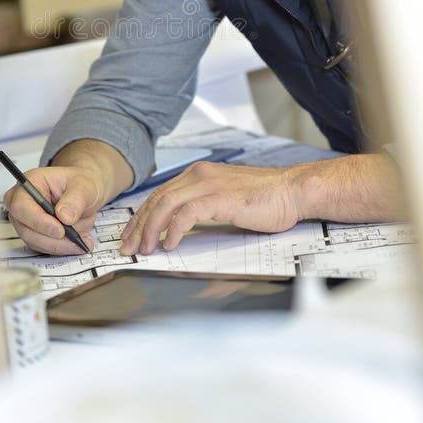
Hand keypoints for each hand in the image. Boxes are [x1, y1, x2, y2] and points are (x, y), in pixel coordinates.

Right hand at [3, 164, 102, 255]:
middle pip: (26, 229)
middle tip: (75, 240)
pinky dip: (60, 248)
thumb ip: (75, 200)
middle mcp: (23, 202)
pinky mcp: (34, 234)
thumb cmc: (80, 183)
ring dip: (58, 245)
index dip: (39, 221)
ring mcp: (26, 220)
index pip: (22, 206)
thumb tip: (65, 216)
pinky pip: (43, 248)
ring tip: (80, 240)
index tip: (60, 230)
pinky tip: (75, 243)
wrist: (85, 193)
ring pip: (34, 242)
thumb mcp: (84, 186)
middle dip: (52, 239)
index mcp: (30, 183)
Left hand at [120, 160, 299, 254]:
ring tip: (145, 249)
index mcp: (199, 174)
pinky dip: (173, 229)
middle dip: (139, 225)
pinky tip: (169, 244)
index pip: (160, 194)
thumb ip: (202, 207)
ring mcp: (210, 184)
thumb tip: (178, 228)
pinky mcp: (221, 197)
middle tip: (129, 247)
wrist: (293, 191)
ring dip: (151, 229)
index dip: (142, 216)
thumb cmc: (265, 199)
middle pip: (157, 199)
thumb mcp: (225, 199)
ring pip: (166, 204)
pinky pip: (187, 213)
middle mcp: (200, 174)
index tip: (131, 235)